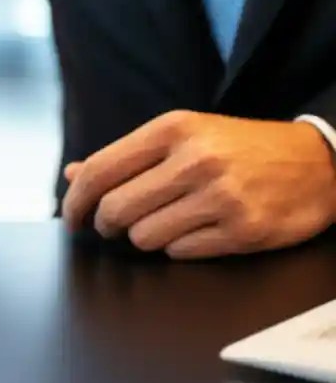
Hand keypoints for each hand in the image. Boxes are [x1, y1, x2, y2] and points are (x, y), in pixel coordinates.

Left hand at [62, 111, 335, 258]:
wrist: (319, 163)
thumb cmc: (240, 148)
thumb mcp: (184, 135)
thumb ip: (125, 156)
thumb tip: (72, 175)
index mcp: (173, 129)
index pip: (99, 171)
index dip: (75, 201)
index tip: (71, 218)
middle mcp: (195, 160)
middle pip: (115, 209)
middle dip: (106, 225)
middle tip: (112, 226)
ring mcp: (221, 197)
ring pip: (144, 236)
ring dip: (144, 237)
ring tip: (165, 222)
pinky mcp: (243, 230)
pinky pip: (180, 253)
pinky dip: (179, 248)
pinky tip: (196, 230)